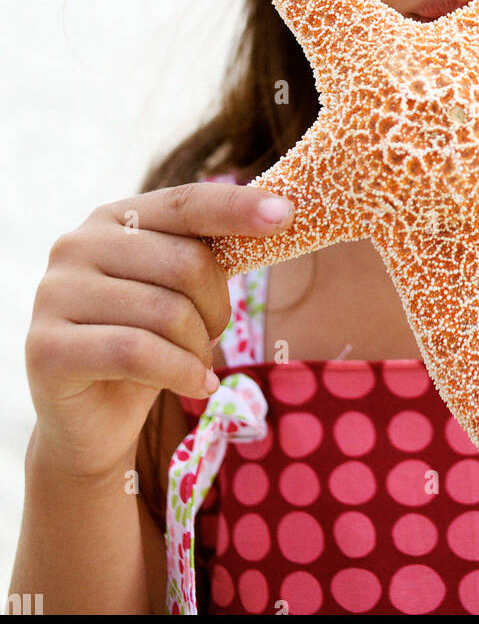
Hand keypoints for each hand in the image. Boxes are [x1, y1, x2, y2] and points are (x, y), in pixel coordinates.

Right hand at [25, 181, 294, 479]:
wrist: (90, 421)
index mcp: (113, 218)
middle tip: (214, 336)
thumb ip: (209, 253)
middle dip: (217, 309)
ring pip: (166, 313)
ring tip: (196, 365)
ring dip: (199, 349)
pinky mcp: (47, 348)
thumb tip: (278, 212)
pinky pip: (138, 352)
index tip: (287, 214)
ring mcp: (54, 294)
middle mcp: (77, 245)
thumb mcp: (179, 291)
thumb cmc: (147, 344)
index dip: (237, 208)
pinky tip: (197, 386)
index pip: (185, 202)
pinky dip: (181, 373)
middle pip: (185, 263)